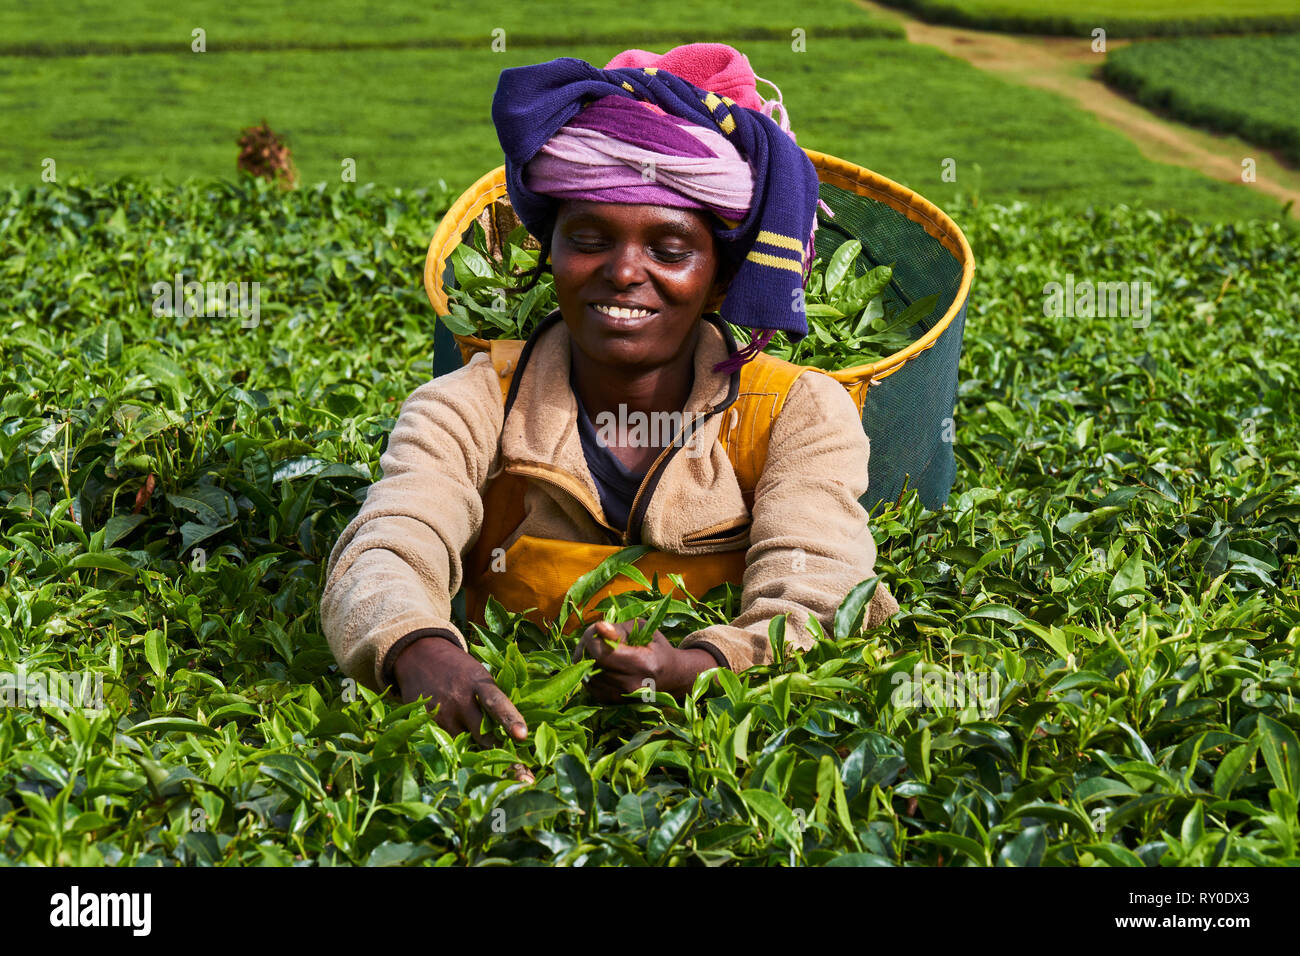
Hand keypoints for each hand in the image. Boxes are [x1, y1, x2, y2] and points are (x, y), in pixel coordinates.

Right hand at [394, 637, 532, 782]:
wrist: (420, 656)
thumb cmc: (461, 671)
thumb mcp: (480, 677)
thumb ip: (494, 702)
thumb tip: (517, 737)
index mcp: (479, 683)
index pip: (497, 703)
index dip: (509, 719)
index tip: (522, 735)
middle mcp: (459, 701)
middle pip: (483, 737)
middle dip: (504, 759)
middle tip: (525, 780)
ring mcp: (442, 715)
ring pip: (467, 747)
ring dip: (481, 758)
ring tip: (499, 769)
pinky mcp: (427, 726)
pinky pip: (449, 747)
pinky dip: (460, 752)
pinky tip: (465, 755)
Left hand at [575, 619, 718, 702]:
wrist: (670, 676)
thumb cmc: (656, 648)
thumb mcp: (644, 630)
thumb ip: (620, 629)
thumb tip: (599, 628)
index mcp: (642, 665)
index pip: (603, 654)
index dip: (592, 638)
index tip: (597, 628)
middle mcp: (630, 686)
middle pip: (591, 664)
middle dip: (587, 646)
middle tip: (594, 636)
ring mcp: (621, 697)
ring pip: (587, 675)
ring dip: (586, 659)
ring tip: (598, 648)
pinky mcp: (612, 702)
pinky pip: (589, 684)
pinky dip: (590, 671)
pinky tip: (600, 662)